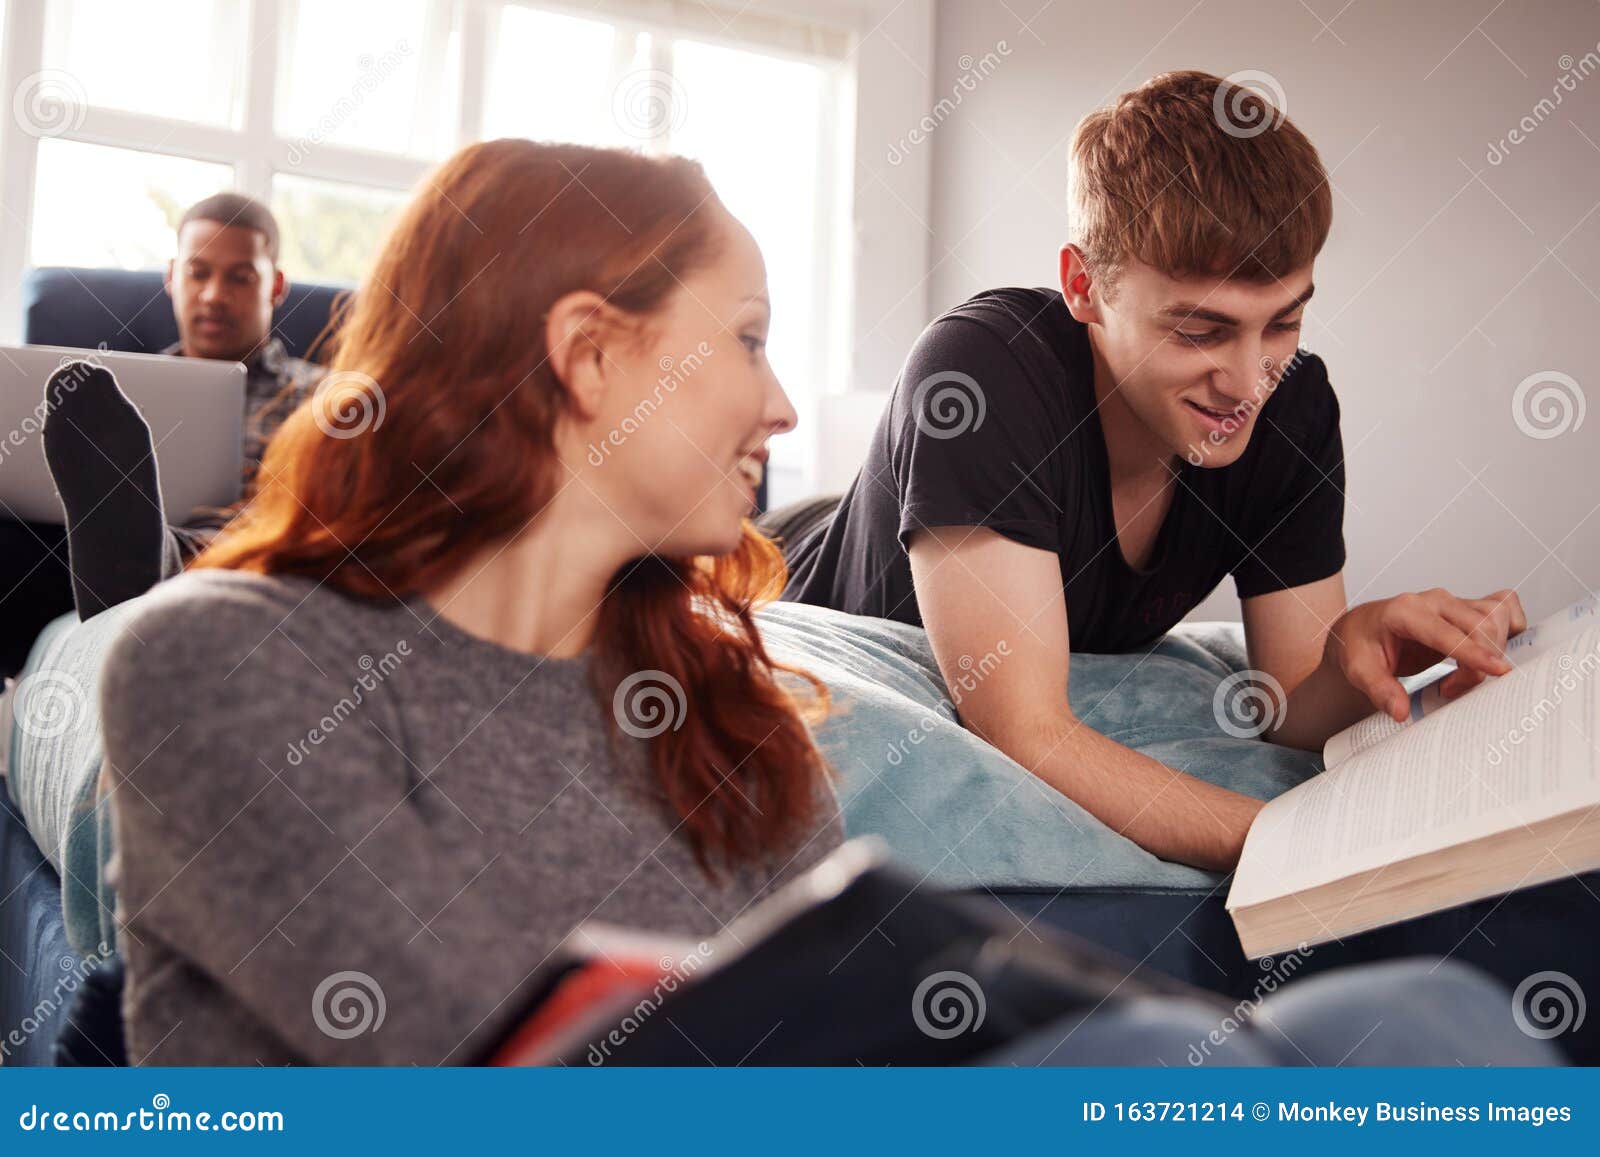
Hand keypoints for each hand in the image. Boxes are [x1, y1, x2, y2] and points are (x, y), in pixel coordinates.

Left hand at [1323, 588, 1526, 721]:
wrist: (1362, 629)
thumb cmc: (1361, 646)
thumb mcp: (1358, 671)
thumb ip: (1379, 690)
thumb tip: (1401, 711)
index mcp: (1405, 611)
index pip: (1447, 633)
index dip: (1474, 653)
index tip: (1498, 671)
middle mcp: (1434, 600)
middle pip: (1480, 626)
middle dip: (1478, 665)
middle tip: (1451, 690)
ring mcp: (1453, 601)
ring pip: (1496, 618)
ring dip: (1493, 651)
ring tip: (1461, 676)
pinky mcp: (1467, 607)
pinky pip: (1504, 608)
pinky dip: (1510, 628)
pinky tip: (1492, 651)